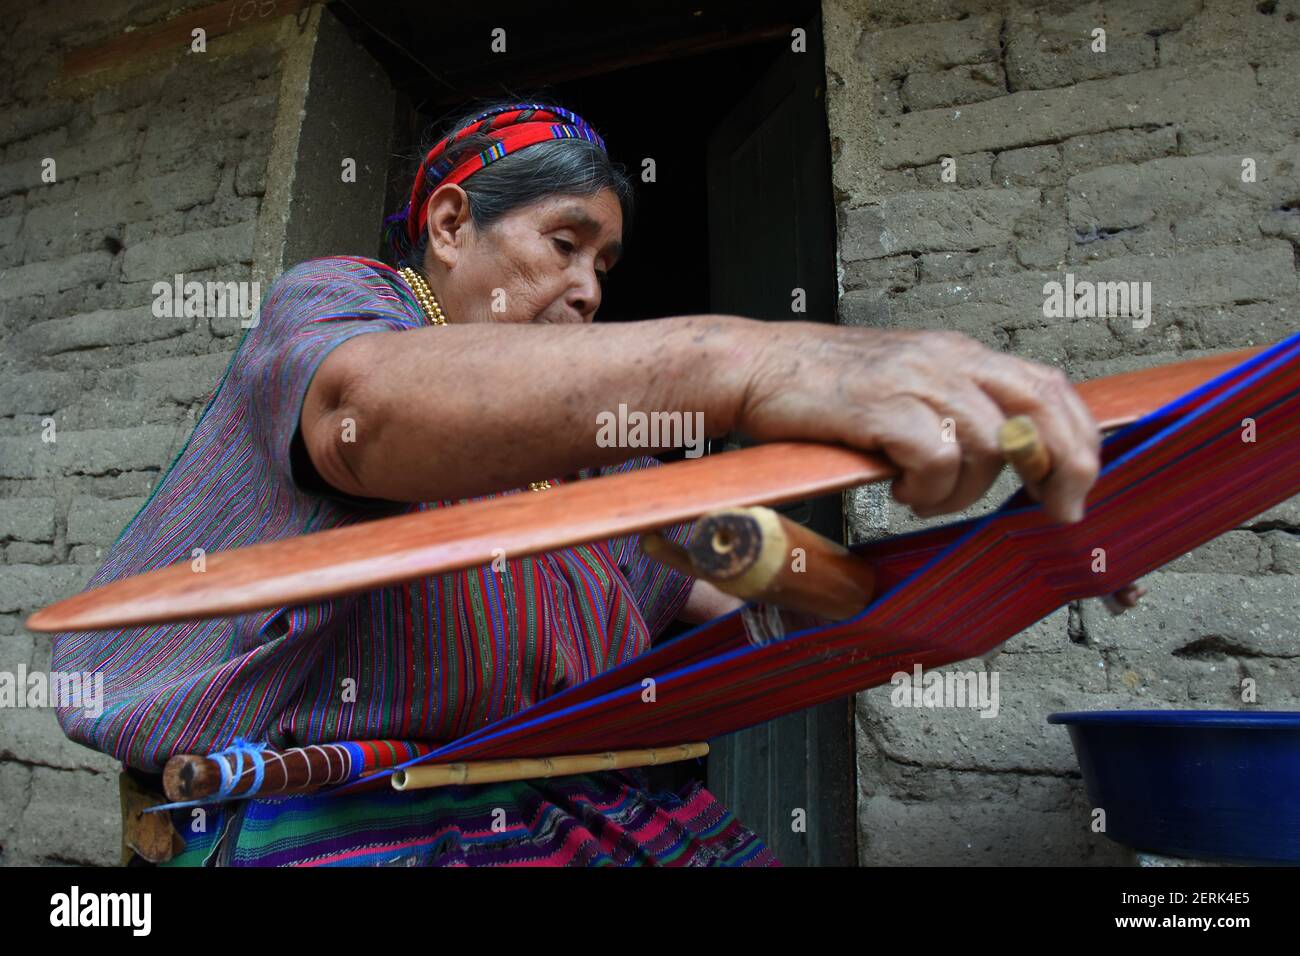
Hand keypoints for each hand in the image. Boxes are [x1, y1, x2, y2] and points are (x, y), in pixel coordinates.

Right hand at [735, 326, 1100, 522]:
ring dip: (966, 490)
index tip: (1076, 486)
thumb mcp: (905, 389)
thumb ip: (954, 411)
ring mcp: (915, 379)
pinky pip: (938, 458)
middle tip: (1058, 511)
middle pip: (1041, 406)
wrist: (757, 368)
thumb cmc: (825, 391)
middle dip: (1062, 466)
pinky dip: (928, 488)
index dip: (1078, 437)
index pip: (1048, 385)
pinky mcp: (882, 405)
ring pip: (990, 443)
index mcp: (958, 355)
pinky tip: (898, 488)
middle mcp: (947, 359)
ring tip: (924, 496)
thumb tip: (1008, 456)